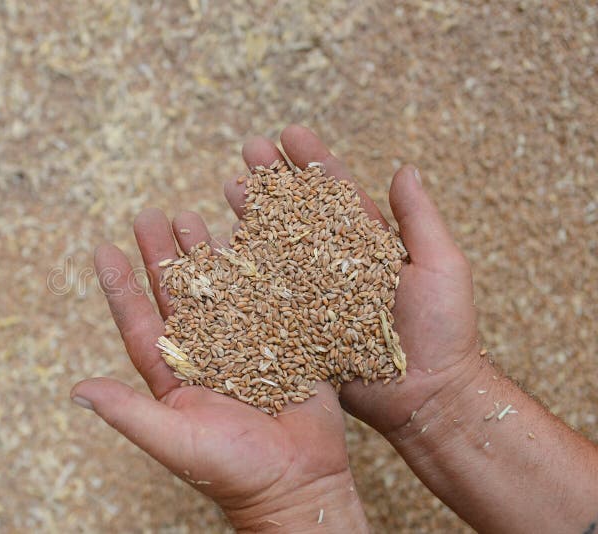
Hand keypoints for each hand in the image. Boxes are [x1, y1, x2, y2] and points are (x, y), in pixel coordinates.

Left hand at [71, 215, 367, 530]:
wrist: (300, 483)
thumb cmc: (233, 473)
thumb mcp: (174, 441)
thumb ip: (128, 412)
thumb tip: (76, 390)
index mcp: (173, 376)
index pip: (139, 322)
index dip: (121, 286)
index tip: (104, 248)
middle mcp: (204, 355)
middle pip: (177, 294)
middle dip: (161, 255)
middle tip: (148, 214)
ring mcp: (241, 345)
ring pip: (216, 288)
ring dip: (202, 253)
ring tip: (188, 216)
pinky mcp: (279, 341)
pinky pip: (262, 296)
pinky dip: (252, 267)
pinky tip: (242, 237)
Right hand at [226, 125, 481, 435]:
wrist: (427, 397)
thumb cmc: (445, 331)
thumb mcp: (441, 265)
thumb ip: (419, 219)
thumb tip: (405, 168)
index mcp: (368, 244)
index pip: (335, 193)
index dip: (311, 161)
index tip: (288, 133)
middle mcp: (334, 263)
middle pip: (296, 213)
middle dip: (272, 179)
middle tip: (248, 149)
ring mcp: (312, 294)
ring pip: (274, 247)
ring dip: (251, 215)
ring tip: (229, 185)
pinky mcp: (296, 326)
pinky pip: (264, 294)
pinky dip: (242, 270)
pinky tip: (220, 247)